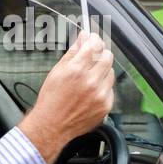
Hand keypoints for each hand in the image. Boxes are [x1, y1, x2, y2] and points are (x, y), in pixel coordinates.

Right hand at [18, 31, 114, 163]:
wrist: (51, 126)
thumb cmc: (51, 100)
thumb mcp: (57, 72)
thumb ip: (73, 53)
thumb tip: (82, 38)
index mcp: (76, 70)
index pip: (94, 45)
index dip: (94, 39)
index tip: (92, 39)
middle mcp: (91, 82)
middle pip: (107, 56)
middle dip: (100, 53)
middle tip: (92, 57)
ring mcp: (100, 94)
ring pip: (111, 72)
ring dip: (102, 71)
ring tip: (89, 78)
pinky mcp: (106, 105)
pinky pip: (110, 89)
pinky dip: (103, 87)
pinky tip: (90, 92)